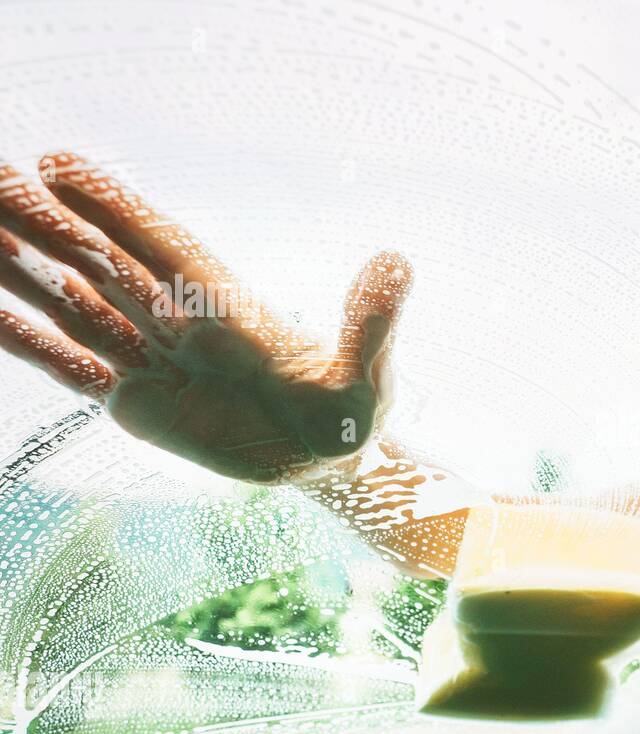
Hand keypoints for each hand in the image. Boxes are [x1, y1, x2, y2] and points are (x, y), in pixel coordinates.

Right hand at [0, 152, 411, 482]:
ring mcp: (148, 356)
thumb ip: (372, 322)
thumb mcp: (369, 372)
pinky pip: (67, 363)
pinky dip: (25, 339)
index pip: (160, 245)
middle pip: (99, 260)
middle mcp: (176, 320)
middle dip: (41, 220)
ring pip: (70, 301)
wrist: (324, 460)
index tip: (57, 163)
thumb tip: (398, 263)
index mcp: (226, 304)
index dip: (112, 207)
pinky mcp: (131, 399)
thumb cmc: (350, 412)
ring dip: (18, 267)